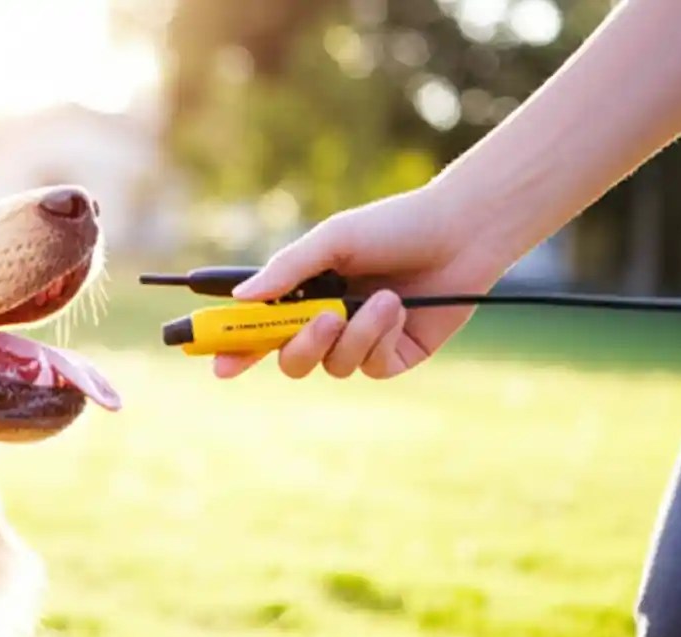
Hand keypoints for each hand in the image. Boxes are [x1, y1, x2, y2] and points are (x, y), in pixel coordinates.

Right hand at [217, 185, 505, 379]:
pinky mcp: (394, 357)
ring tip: (385, 299)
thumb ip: (287, 270)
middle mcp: (328, 322)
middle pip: (291, 360)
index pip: (260, 329)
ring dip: (356, 334)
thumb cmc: (394, 226)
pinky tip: (400, 310)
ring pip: (333, 365)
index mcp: (305, 293)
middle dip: (301, 345)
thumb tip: (242, 298)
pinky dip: (381, 338)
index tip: (219, 364)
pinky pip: (370, 366)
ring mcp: (360, 343)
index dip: (235, 349)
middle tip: (320, 320)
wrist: (461, 232)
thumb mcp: (333, 240)